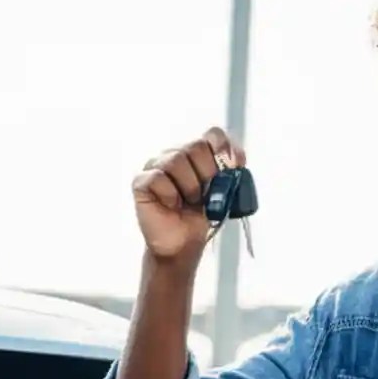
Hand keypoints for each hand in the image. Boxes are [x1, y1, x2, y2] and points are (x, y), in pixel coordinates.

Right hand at [132, 127, 246, 260]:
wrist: (184, 243)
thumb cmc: (202, 215)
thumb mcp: (225, 192)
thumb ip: (232, 172)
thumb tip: (236, 158)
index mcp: (198, 153)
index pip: (213, 135)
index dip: (223, 148)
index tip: (231, 167)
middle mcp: (176, 153)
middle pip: (196, 146)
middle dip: (207, 173)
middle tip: (205, 194)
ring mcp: (156, 165)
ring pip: (176, 160)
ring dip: (189, 187)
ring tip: (188, 201)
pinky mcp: (141, 181)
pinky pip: (158, 177)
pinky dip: (170, 194)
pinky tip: (170, 204)